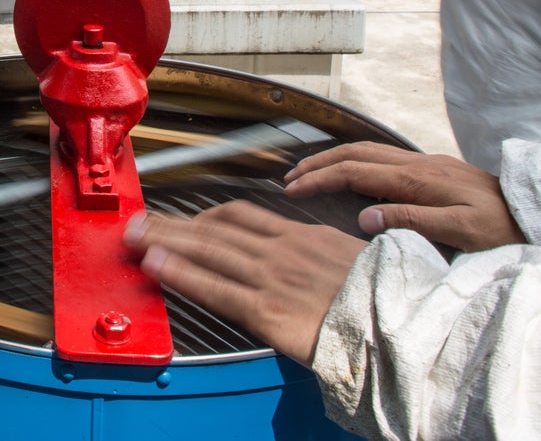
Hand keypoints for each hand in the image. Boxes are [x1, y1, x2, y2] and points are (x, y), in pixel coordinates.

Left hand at [123, 201, 365, 365]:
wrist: (405, 326)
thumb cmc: (387, 299)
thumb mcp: (356, 261)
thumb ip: (323, 255)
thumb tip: (312, 259)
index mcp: (304, 237)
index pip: (242, 217)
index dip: (205, 216)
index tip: (184, 217)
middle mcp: (282, 250)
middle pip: (214, 228)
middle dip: (173, 223)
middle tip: (141, 220)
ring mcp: (272, 277)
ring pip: (207, 250)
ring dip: (166, 240)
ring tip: (135, 236)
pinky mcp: (267, 308)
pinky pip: (214, 287)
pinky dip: (180, 273)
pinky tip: (156, 265)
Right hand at [284, 142, 526, 252]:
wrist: (533, 212)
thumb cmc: (499, 228)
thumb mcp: (458, 231)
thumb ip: (410, 221)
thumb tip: (363, 217)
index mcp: (416, 179)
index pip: (354, 171)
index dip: (319, 179)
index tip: (293, 191)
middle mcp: (416, 165)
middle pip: (355, 153)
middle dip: (318, 163)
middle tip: (291, 179)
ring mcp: (424, 164)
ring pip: (367, 151)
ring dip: (334, 159)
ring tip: (311, 173)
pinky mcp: (432, 169)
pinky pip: (382, 157)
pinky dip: (355, 160)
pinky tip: (350, 173)